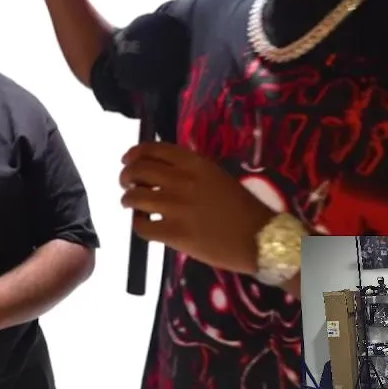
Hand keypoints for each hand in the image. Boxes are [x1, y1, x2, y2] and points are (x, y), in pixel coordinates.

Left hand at [119, 142, 275, 272]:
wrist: (260, 239)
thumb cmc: (243, 208)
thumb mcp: (217, 177)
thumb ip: (190, 172)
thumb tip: (161, 172)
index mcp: (195, 164)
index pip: (154, 149)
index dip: (136, 153)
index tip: (128, 159)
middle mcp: (182, 180)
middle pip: (139, 170)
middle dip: (127, 175)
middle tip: (127, 183)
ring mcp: (176, 207)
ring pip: (134, 196)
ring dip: (128, 199)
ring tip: (131, 204)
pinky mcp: (174, 233)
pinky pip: (141, 225)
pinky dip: (138, 223)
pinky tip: (145, 223)